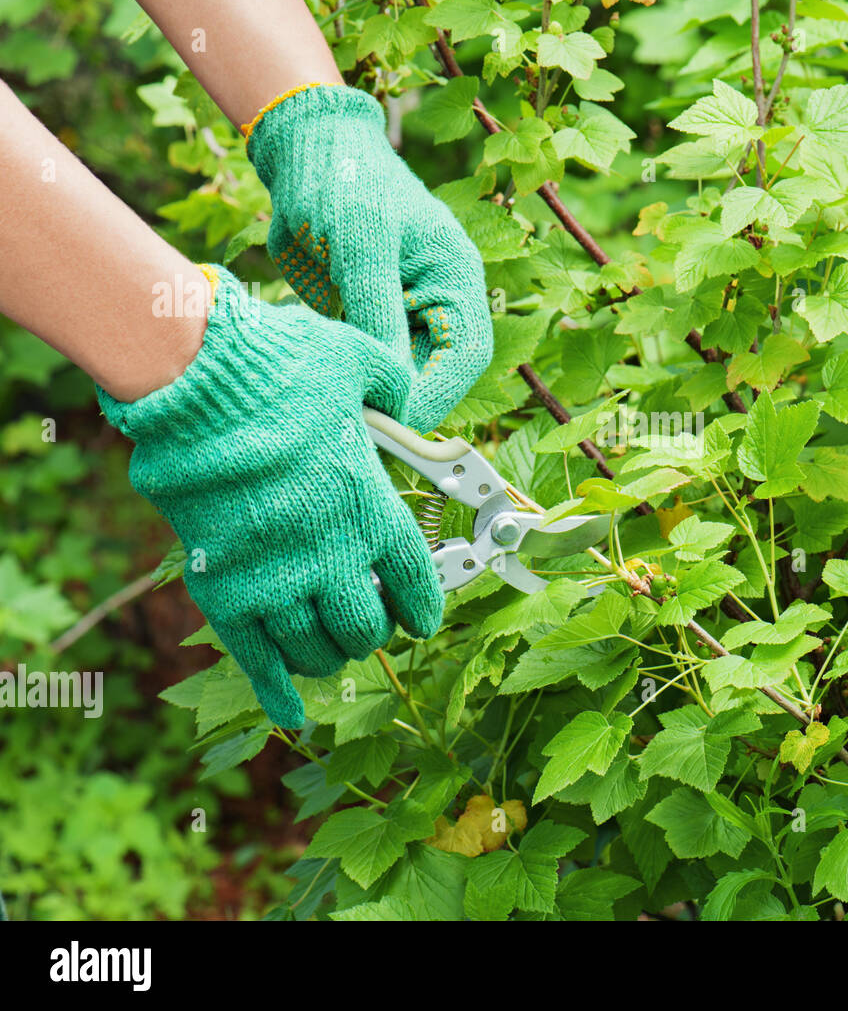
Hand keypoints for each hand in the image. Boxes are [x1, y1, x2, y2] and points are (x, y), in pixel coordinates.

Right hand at [97, 265, 441, 727]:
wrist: (197, 380)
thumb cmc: (280, 365)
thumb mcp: (358, 362)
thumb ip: (391, 385)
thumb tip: (403, 396)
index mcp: (371, 507)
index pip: (414, 581)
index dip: (423, 606)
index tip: (422, 618)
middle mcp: (331, 555)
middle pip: (364, 628)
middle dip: (369, 631)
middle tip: (364, 624)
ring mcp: (275, 577)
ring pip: (314, 650)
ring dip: (327, 655)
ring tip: (329, 651)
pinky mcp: (220, 586)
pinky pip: (254, 658)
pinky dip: (275, 689)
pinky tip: (291, 712)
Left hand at [245, 83, 492, 432]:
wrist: (302, 149)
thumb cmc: (343, 179)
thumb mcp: (361, 241)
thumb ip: (377, 309)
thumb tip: (391, 381)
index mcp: (456, 278)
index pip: (464, 356)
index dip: (435, 393)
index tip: (394, 418)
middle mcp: (438, 300)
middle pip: (436, 373)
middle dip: (404, 399)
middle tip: (359, 421)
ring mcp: (403, 310)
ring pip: (401, 373)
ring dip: (375, 390)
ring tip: (339, 402)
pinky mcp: (368, 316)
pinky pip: (369, 358)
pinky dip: (352, 373)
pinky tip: (325, 377)